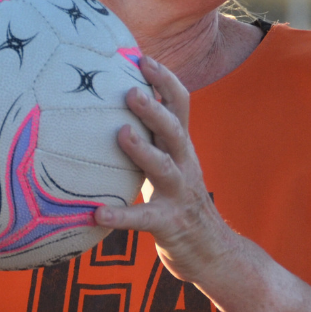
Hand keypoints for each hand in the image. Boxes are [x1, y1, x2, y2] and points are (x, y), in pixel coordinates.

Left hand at [94, 55, 239, 286]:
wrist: (214, 254)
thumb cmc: (180, 204)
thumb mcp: (171, 165)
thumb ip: (153, 140)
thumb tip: (121, 106)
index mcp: (183, 148)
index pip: (181, 105)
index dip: (165, 80)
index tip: (141, 57)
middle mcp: (185, 166)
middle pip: (175, 130)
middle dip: (155, 109)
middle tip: (130, 90)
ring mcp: (179, 196)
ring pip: (164, 168)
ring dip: (143, 150)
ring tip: (121, 134)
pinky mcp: (169, 225)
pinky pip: (143, 219)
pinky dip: (121, 215)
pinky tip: (96, 213)